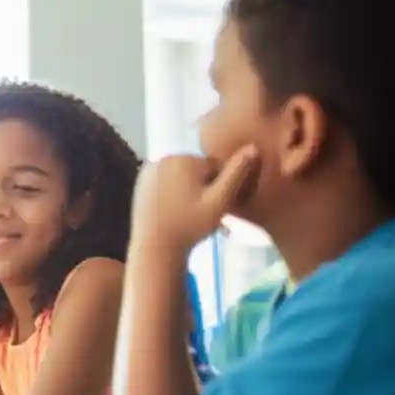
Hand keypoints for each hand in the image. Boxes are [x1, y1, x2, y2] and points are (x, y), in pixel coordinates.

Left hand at [132, 145, 259, 252]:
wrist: (155, 246)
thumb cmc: (190, 225)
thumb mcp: (219, 201)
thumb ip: (236, 175)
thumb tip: (253, 147)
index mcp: (184, 159)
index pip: (214, 167)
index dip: (220, 188)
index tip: (217, 206)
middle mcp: (164, 158)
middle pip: (196, 172)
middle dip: (204, 190)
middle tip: (207, 215)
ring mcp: (149, 170)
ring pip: (181, 179)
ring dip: (190, 193)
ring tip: (192, 217)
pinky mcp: (141, 183)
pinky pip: (166, 184)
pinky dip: (174, 195)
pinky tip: (177, 214)